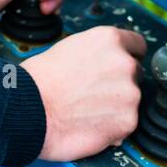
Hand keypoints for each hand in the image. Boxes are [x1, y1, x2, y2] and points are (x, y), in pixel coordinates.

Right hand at [21, 27, 147, 160]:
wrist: (29, 109)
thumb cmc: (40, 80)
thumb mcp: (69, 48)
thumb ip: (96, 53)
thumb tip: (105, 64)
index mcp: (110, 39)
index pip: (137, 45)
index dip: (126, 57)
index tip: (117, 68)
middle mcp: (125, 63)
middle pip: (134, 74)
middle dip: (119, 83)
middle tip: (93, 93)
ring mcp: (130, 94)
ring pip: (130, 100)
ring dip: (116, 106)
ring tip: (87, 111)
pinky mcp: (128, 121)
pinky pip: (126, 124)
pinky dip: (113, 127)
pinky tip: (90, 124)